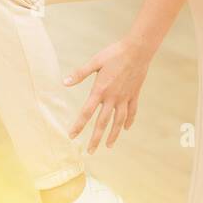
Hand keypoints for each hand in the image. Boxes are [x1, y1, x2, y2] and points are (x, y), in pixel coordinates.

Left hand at [65, 36, 153, 152]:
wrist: (138, 50)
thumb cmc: (115, 53)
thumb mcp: (95, 61)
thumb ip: (80, 73)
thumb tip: (64, 82)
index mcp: (100, 90)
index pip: (87, 112)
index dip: (79, 125)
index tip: (72, 136)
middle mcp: (113, 97)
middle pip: (103, 122)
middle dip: (95, 138)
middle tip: (91, 152)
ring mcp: (125, 97)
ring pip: (118, 121)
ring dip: (113, 135)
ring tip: (109, 146)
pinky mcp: (134, 94)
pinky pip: (132, 111)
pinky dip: (129, 121)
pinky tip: (126, 128)